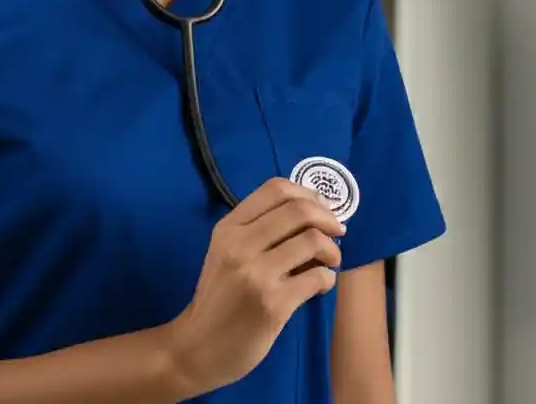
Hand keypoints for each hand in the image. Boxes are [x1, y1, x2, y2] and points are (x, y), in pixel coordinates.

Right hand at [166, 178, 345, 394]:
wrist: (197, 347)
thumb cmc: (218, 298)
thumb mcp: (225, 253)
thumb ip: (258, 231)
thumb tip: (312, 213)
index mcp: (228, 228)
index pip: (276, 188)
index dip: (308, 194)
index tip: (321, 209)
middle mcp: (240, 245)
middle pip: (300, 210)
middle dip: (329, 219)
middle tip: (337, 233)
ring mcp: (256, 274)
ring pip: (313, 240)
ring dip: (332, 250)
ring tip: (329, 262)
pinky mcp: (273, 304)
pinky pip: (318, 277)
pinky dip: (328, 278)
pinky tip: (320, 285)